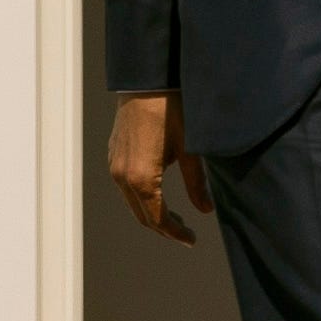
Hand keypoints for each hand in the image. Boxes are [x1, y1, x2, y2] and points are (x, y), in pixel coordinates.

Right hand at [107, 92, 211, 245]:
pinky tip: (158, 193)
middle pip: (142, 215)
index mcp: (141, 179)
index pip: (157, 219)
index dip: (175, 233)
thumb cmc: (171, 110)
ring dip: (152, 213)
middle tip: (186, 233)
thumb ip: (197, 184)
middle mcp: (122, 176)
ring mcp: (115, 165)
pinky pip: (125, 186)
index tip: (192, 240)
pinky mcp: (114, 154)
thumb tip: (206, 210)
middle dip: (164, 227)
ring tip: (175, 216)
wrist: (146, 79)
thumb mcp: (191, 149)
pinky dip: (141, 197)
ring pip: (132, 202)